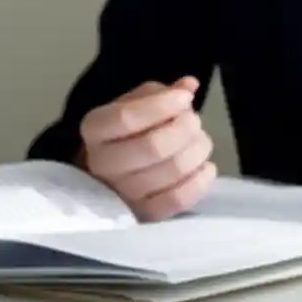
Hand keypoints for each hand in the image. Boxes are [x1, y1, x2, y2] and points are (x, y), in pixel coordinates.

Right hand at [79, 77, 216, 220]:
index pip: (127, 118)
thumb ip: (159, 93)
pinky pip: (181, 198)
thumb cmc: (128, 133)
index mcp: (95, 129)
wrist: (112, 175)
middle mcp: (103, 163)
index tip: (185, 98)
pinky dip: (201, 179)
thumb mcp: (135, 104)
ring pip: (172, 171)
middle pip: (154, 146)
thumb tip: (189, 85)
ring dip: (197, 151)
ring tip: (200, 142)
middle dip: (185, 129)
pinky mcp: (146, 215)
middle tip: (194, 121)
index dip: (163, 106)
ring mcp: (124, 194)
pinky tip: (205, 167)